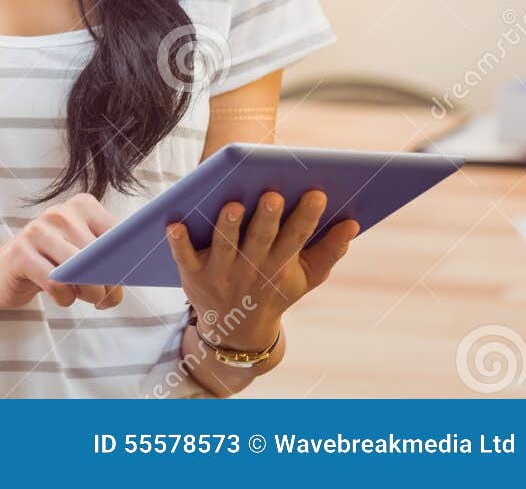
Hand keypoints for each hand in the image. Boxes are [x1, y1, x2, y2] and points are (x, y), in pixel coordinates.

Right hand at [0, 193, 125, 310]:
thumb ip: (107, 262)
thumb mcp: (83, 255)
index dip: (125, 263)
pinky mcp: (20, 253)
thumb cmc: (54, 265)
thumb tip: (122, 282)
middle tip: (105, 298)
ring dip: (89, 293)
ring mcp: (36, 230)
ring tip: (85, 297)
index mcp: (82, 206)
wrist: (5, 271)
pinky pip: (55, 283)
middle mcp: (60, 212)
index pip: (117, 234)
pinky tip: (62, 297)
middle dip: (108, 284)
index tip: (122, 281)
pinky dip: (65, 298)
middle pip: (99, 254)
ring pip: (78, 268)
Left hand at [166, 188, 358, 349]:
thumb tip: (352, 224)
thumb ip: (329, 251)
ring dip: (228, 227)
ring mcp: (221, 273)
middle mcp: (251, 269)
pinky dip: (178, 243)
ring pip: (225, 247)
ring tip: (233, 205)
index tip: (317, 193)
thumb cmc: (274, 291)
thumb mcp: (306, 278)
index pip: (297, 238)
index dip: (307, 217)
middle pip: (260, 240)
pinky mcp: (193, 275)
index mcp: (280, 266)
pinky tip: (173, 224)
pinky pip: (184, 258)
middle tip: (273, 195)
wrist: (237, 332)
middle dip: (268, 219)